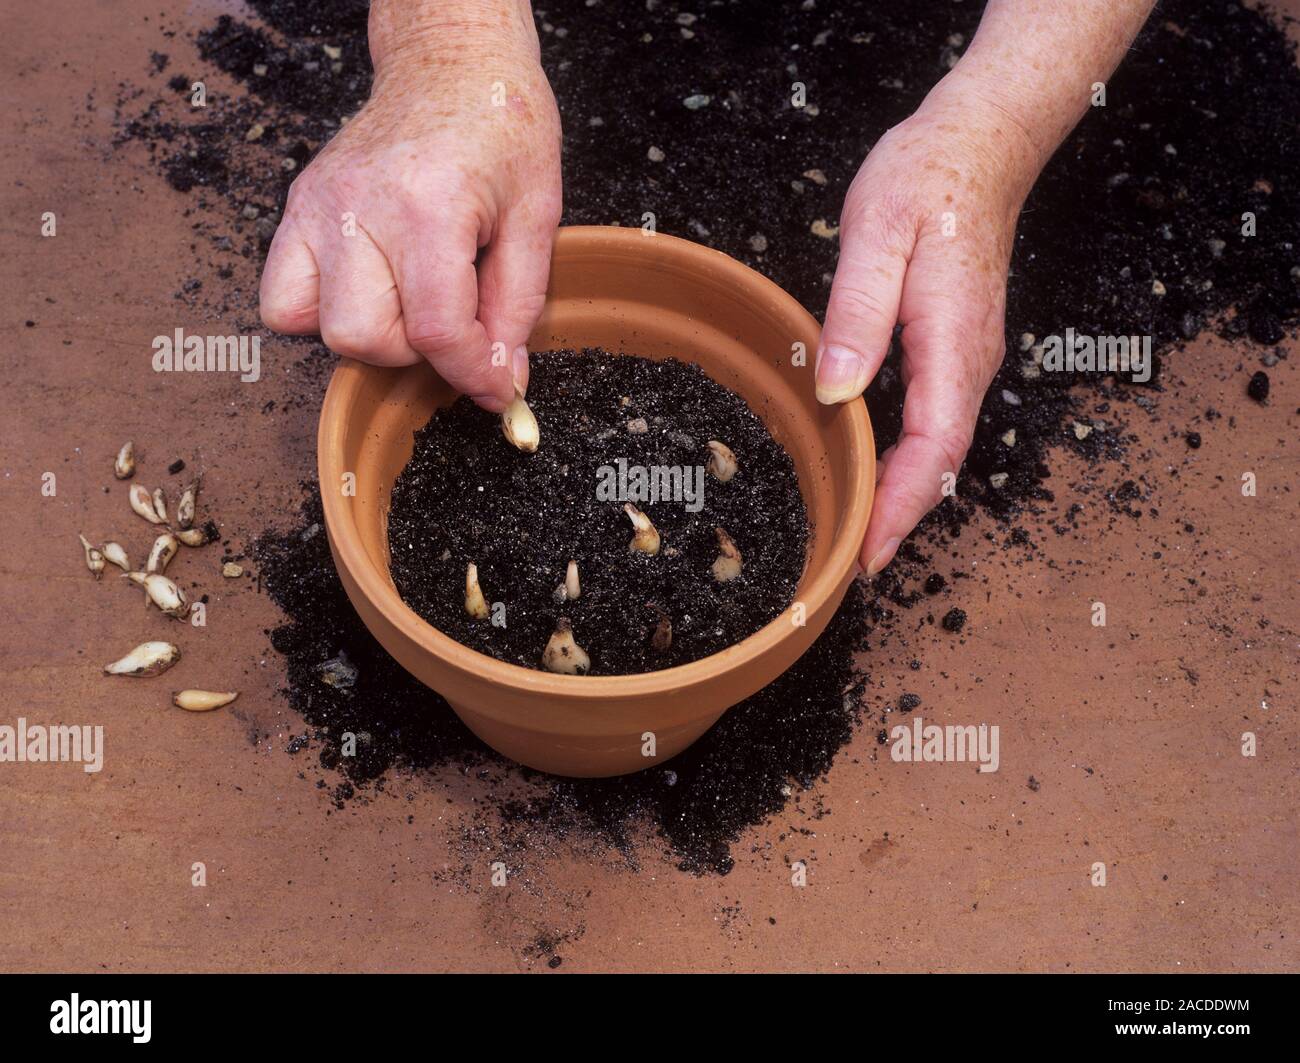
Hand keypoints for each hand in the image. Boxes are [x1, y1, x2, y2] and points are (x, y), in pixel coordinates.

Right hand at [259, 34, 561, 411]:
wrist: (449, 62)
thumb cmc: (499, 125)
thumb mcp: (536, 216)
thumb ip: (519, 306)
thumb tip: (501, 377)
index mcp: (428, 206)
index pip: (436, 329)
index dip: (473, 373)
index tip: (497, 387)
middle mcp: (360, 206)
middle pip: (364, 337)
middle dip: (415, 352)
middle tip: (452, 321)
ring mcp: (318, 206)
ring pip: (316, 325)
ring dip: (370, 334)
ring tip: (408, 301)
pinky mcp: (297, 207)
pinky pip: (283, 297)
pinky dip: (320, 311)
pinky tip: (367, 288)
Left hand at [816, 79, 1037, 573]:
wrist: (980, 145)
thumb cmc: (927, 181)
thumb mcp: (876, 236)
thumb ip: (857, 315)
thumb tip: (836, 391)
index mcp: (953, 342)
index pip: (933, 446)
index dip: (900, 507)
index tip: (868, 555)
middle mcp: (970, 362)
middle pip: (941, 462)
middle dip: (899, 519)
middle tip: (848, 568)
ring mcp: (968, 359)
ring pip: (939, 448)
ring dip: (902, 497)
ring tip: (856, 539)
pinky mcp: (955, 351)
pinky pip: (935, 423)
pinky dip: (907, 462)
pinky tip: (874, 478)